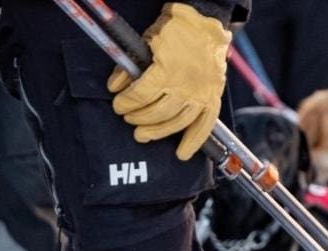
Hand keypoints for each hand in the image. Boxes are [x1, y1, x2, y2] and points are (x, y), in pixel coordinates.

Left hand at [107, 3, 230, 160]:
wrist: (206, 20)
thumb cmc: (175, 28)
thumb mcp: (146, 40)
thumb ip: (129, 66)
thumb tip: (114, 86)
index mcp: (168, 70)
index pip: (141, 95)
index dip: (126, 103)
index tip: (118, 105)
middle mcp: (187, 85)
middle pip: (158, 112)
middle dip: (139, 118)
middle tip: (128, 119)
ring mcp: (202, 93)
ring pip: (177, 122)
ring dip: (158, 131)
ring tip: (142, 134)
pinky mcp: (213, 96)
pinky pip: (205, 124)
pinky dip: (194, 141)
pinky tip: (182, 153)